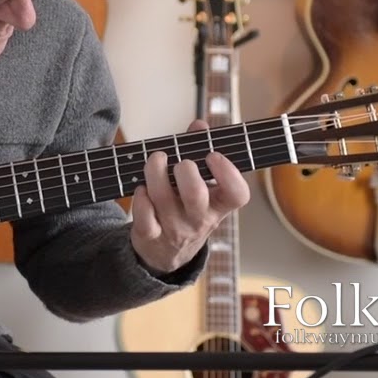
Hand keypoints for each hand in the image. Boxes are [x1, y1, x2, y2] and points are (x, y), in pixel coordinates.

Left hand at [129, 120, 250, 274]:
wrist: (168, 252)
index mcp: (218, 206)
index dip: (229, 173)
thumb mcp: (202, 186)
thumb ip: (200, 151)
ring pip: (163, 199)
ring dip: (155, 173)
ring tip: (156, 159)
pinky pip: (144, 216)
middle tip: (181, 162)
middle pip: (196, 195)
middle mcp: (199, 220)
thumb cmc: (186, 208)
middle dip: (185, 171)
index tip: (214, 155)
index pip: (237, 195)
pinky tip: (142, 188)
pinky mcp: (150, 235)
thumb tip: (199, 125)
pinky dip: (140, 198)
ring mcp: (174, 228)